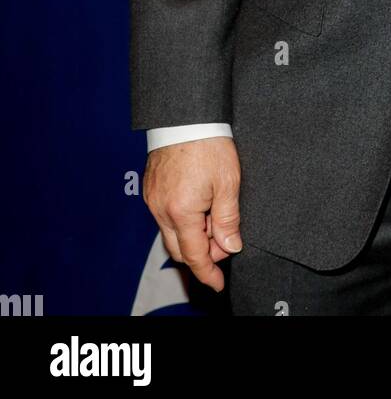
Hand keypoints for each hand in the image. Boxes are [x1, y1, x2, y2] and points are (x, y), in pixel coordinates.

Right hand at [142, 136, 241, 291]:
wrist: (186, 115)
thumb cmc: (208, 144)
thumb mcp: (228, 183)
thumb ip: (228, 219)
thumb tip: (230, 247)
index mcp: (181, 212)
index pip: (194, 255)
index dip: (207, 273)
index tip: (216, 283)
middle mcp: (161, 209)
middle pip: (179, 248)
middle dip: (202, 253)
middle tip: (224, 241)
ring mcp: (152, 198)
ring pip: (171, 232)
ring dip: (192, 234)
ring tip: (214, 215)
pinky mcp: (151, 187)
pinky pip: (164, 215)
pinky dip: (182, 219)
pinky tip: (199, 204)